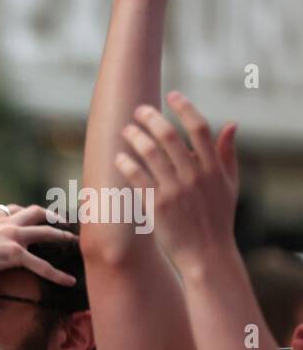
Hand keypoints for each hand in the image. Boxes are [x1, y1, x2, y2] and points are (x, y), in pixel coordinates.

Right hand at [0, 205, 77, 287]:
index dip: (25, 213)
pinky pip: (42, 265)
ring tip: (75, 244)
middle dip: (52, 217)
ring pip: (46, 232)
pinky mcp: (13, 254)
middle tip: (62, 224)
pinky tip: (69, 281)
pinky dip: (57, 274)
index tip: (32, 216)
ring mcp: (11, 236)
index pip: (13, 210)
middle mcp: (4, 222)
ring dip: (63, 238)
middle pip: (36, 212)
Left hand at [115, 91, 237, 271]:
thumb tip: (230, 123)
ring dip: (135, 138)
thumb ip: (228, 153)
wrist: (207, 253)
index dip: (184, 108)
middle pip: (170, 137)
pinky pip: (138, 178)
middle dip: (151, 119)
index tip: (172, 95)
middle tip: (139, 110)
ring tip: (126, 130)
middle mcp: (194, 176)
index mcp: (213, 168)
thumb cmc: (218, 218)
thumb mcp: (230, 184)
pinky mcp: (157, 206)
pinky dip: (127, 164)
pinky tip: (119, 157)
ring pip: (150, 154)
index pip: (199, 128)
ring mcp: (175, 190)